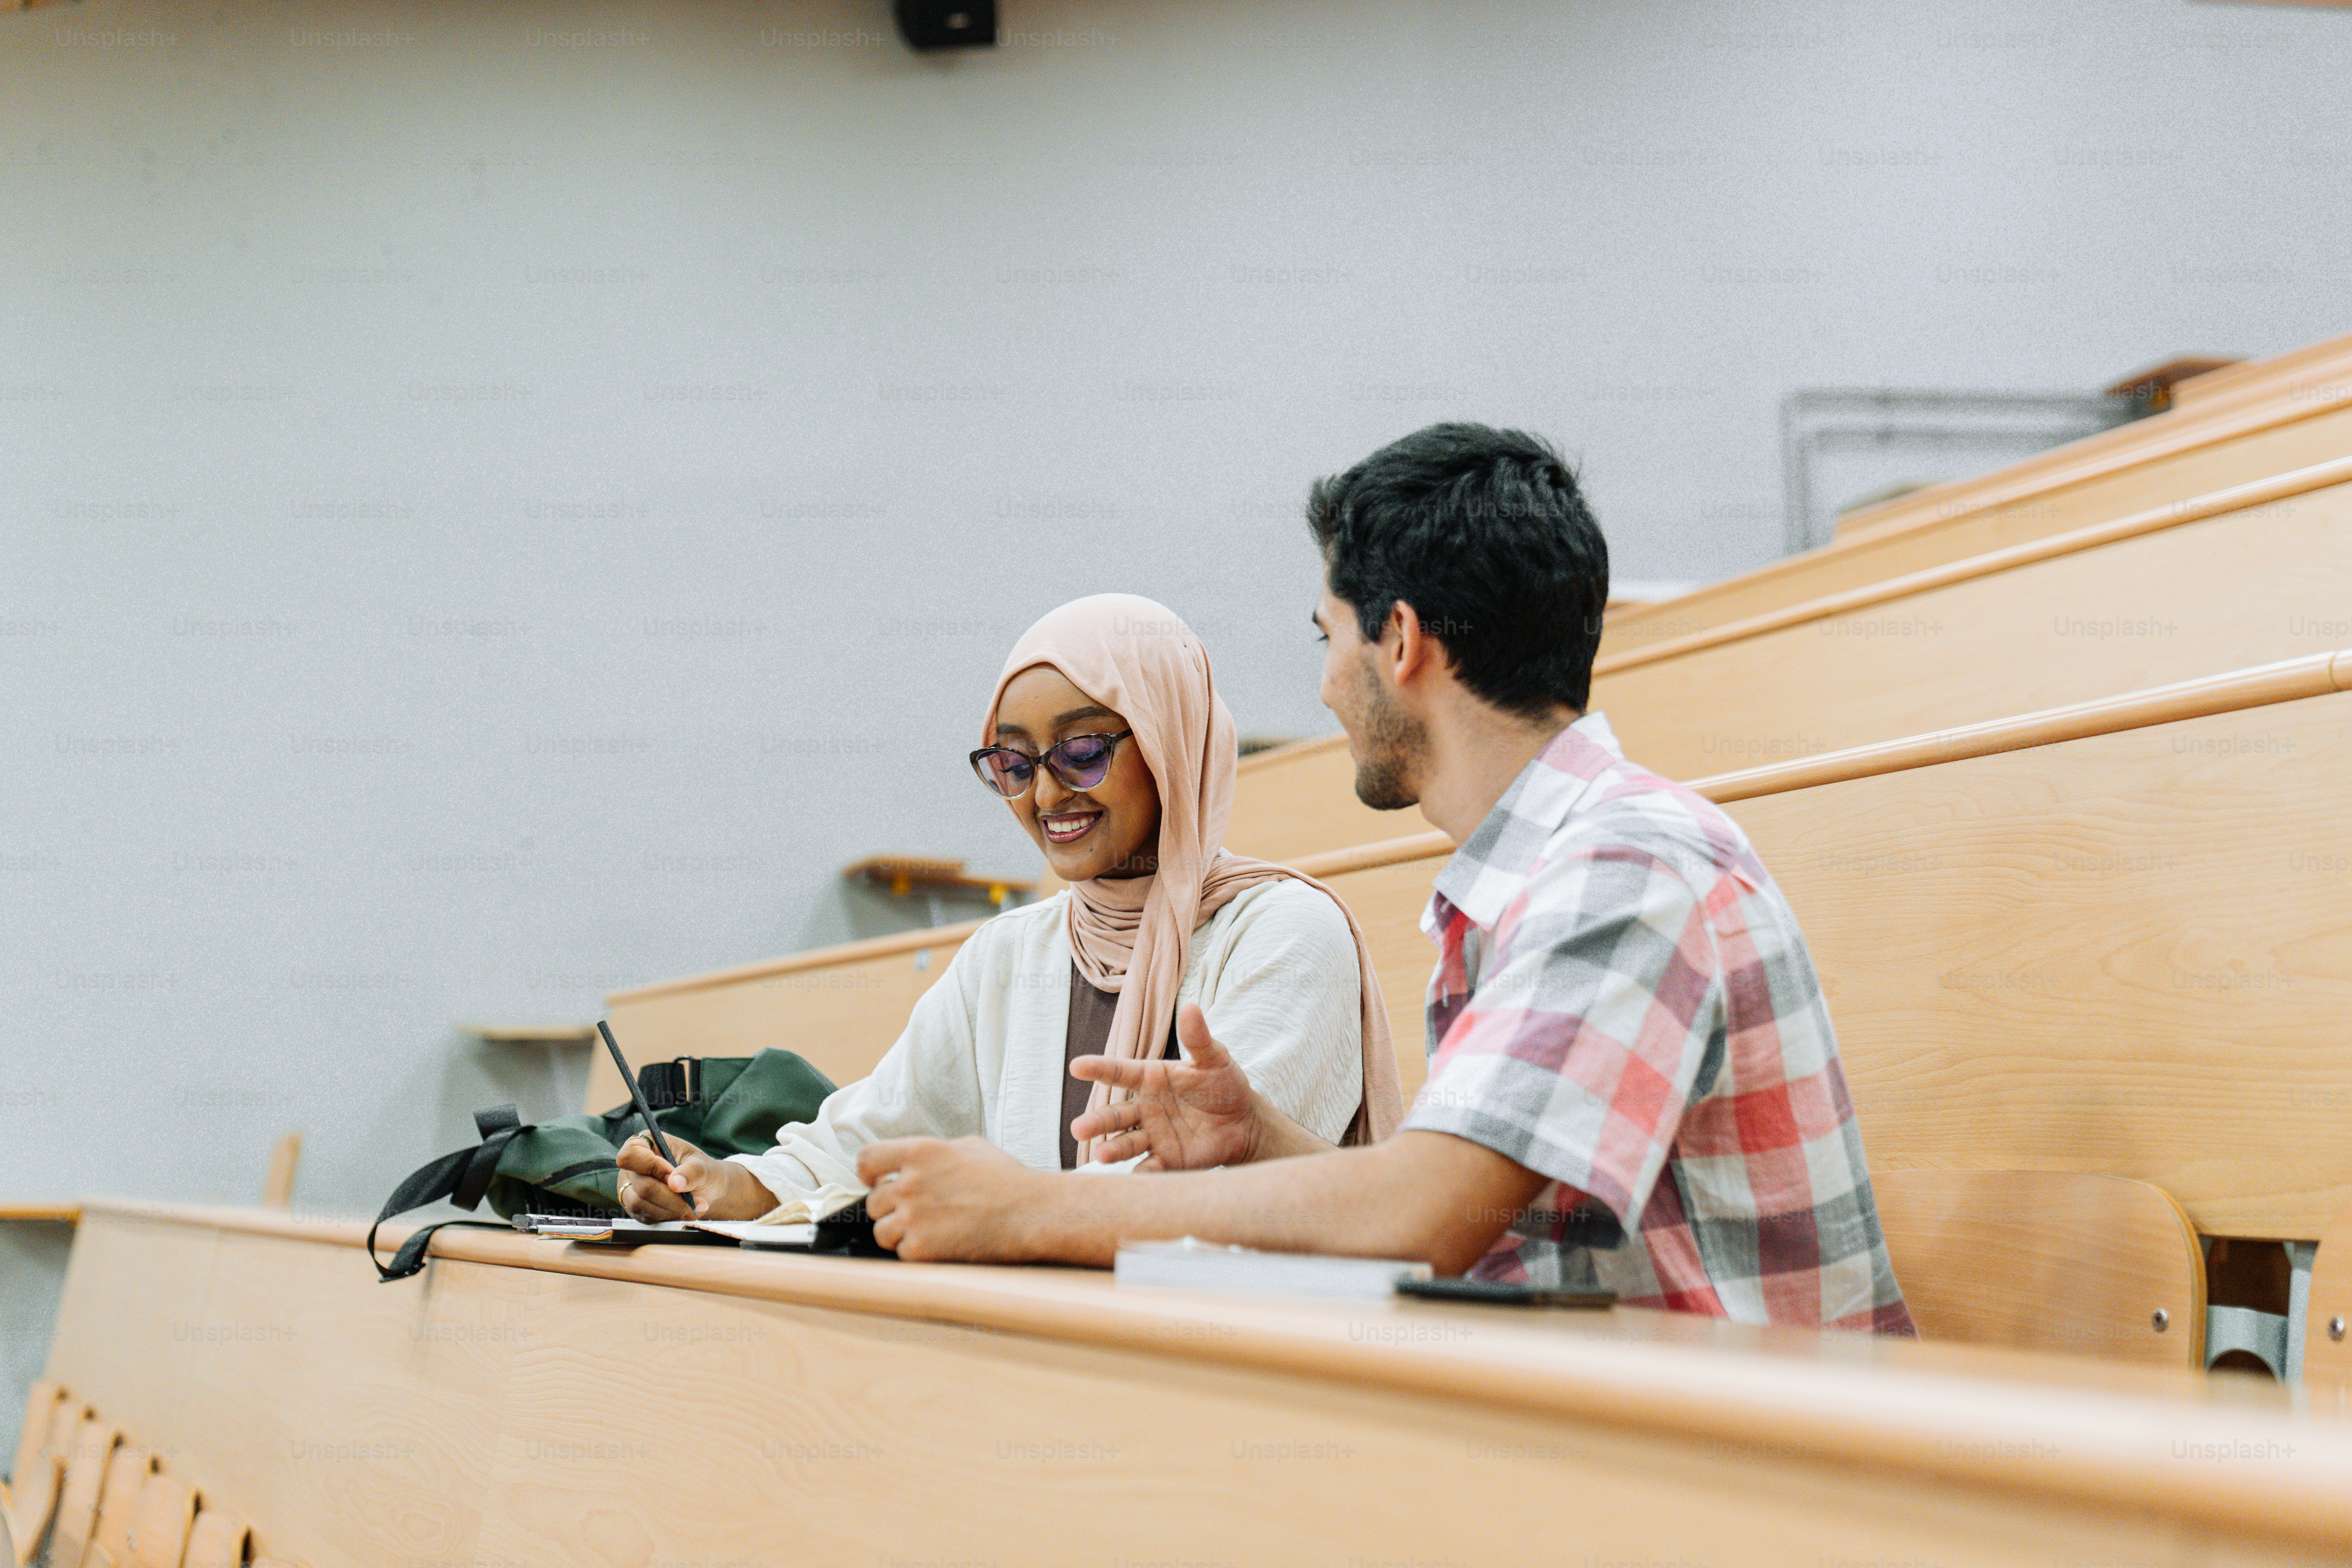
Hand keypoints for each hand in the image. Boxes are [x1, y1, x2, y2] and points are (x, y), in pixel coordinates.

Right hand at [615, 1133, 775, 1221]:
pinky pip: (644, 1218)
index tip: (674, 1177)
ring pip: (638, 1204)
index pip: (630, 1154)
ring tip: (697, 1210)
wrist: (713, 1191)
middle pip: (637, 1184)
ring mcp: (632, 1189)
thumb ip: (692, 1172)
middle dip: (668, 1196)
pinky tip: (688, 1216)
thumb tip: (677, 1182)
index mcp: (645, 1144)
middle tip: (695, 1203)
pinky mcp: (639, 1209)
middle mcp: (633, 1167)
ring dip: (669, 1210)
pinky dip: (667, 1219)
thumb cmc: (708, 1172)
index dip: (650, 1166)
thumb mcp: (705, 1167)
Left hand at [857, 1136, 1051, 1261]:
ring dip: (899, 1233)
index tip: (875, 1181)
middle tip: (916, 1212)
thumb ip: (933, 1154)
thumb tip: (912, 1163)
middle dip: (891, 1208)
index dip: (867, 1173)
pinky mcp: (921, 1249)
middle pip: (873, 1202)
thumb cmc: (1007, 1179)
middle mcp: (910, 1184)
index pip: (866, 1159)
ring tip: (928, 1230)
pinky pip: (901, 1253)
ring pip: (881, 1231)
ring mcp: (913, 1217)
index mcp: (919, 1152)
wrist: (1031, 1212)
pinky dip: (916, 1252)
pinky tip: (940, 1244)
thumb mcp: (969, 1147)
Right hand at [1070, 1003, 1258, 1169]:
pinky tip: (1135, 1177)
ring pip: (1126, 1142)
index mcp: (1150, 1078)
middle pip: (1115, 1114)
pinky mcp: (1167, 1159)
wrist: (1244, 1122)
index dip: (1099, 1069)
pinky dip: (1141, 1173)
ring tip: (1102, 1155)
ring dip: (1112, 1149)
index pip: (1120, 1072)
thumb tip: (1191, 1007)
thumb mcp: (1214, 1059)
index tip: (1077, 1066)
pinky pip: (1150, 1167)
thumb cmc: (1224, 1084)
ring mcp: (1154, 1135)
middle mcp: (1145, 1107)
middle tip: (1080, 1128)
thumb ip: (1198, 1038)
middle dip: (1097, 1122)